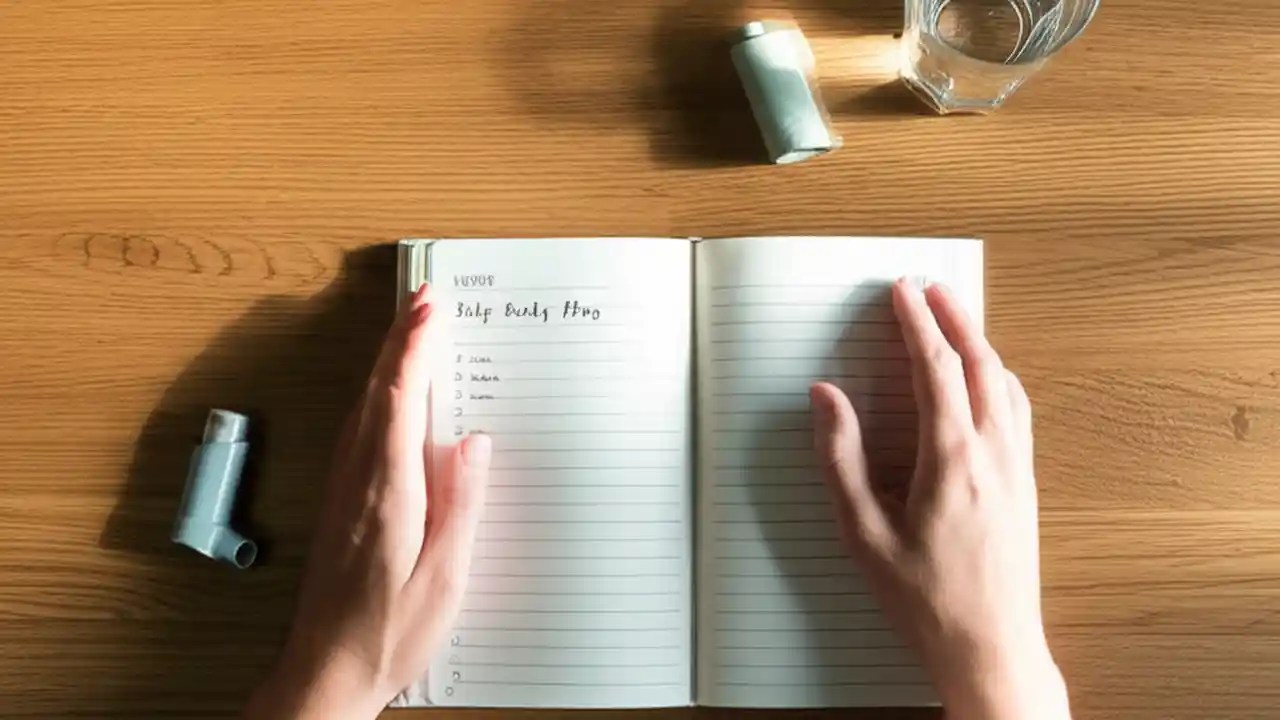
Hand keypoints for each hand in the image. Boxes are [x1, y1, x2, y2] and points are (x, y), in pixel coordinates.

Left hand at [244, 285, 489, 719]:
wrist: (326, 670)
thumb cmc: (389, 632)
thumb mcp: (446, 576)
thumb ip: (460, 504)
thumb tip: (473, 443)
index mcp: (388, 492)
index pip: (398, 400)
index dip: (414, 349)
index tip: (430, 307)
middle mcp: (358, 481)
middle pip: (376, 392)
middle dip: (400, 340)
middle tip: (423, 299)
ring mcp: (344, 490)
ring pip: (364, 407)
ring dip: (388, 363)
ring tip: (412, 331)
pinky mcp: (341, 503)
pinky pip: (359, 429)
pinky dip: (379, 395)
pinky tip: (392, 397)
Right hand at [810, 280, 1068, 719]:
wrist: (991, 648)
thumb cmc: (923, 600)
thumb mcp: (862, 534)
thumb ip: (840, 459)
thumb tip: (826, 397)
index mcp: (951, 459)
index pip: (935, 368)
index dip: (916, 323)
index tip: (901, 291)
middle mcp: (993, 453)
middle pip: (979, 363)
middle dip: (954, 318)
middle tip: (930, 287)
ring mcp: (1017, 468)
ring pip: (1005, 384)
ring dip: (979, 343)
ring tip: (956, 319)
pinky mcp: (1026, 485)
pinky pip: (1017, 410)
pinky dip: (999, 376)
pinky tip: (989, 379)